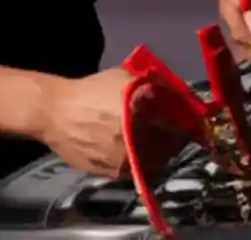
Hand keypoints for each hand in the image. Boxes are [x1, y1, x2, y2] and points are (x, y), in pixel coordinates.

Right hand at [36, 68, 190, 180]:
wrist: (54, 112)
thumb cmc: (92, 90)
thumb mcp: (127, 77)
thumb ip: (155, 85)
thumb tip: (181, 93)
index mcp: (139, 111)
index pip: (181, 124)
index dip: (191, 122)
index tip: (196, 119)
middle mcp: (133, 138)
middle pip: (172, 145)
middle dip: (178, 138)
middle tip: (178, 130)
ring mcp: (122, 160)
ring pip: (158, 162)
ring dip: (164, 152)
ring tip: (162, 142)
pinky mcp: (111, 174)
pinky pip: (139, 171)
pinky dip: (146, 163)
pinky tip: (143, 151)